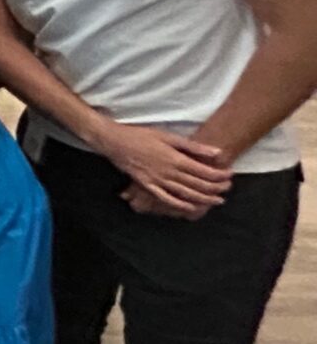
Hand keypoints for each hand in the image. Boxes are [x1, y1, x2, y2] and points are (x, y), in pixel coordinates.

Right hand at [95, 122, 230, 216]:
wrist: (114, 142)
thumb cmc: (141, 135)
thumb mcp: (168, 136)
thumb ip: (192, 146)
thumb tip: (216, 152)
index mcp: (175, 159)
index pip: (203, 171)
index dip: (219, 174)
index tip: (230, 175)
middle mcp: (168, 173)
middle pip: (197, 184)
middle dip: (215, 187)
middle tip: (228, 188)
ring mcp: (157, 181)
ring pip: (185, 194)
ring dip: (203, 198)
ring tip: (217, 201)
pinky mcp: (147, 186)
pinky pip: (166, 199)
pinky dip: (180, 205)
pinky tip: (191, 208)